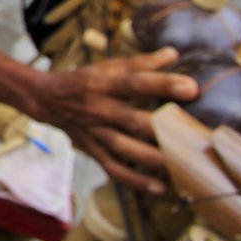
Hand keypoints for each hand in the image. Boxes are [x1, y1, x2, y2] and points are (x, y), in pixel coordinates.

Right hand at [29, 47, 198, 193]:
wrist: (45, 100)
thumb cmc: (84, 80)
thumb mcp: (107, 66)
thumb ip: (140, 63)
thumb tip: (174, 53)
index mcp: (103, 83)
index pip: (134, 83)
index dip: (162, 84)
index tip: (192, 87)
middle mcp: (99, 109)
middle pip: (132, 120)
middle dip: (162, 128)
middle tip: (195, 136)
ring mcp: (95, 133)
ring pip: (124, 148)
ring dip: (152, 159)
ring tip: (182, 167)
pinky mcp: (93, 150)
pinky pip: (114, 168)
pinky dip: (135, 180)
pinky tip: (160, 187)